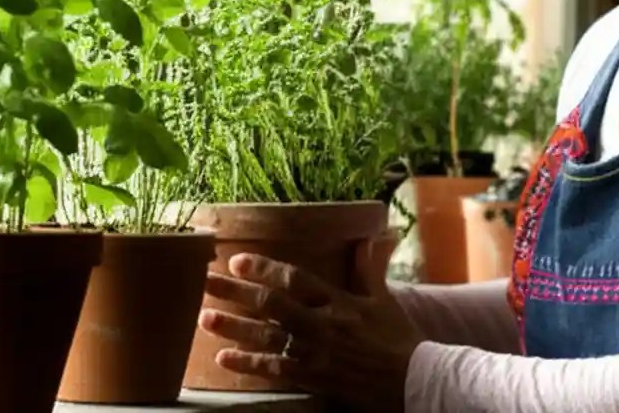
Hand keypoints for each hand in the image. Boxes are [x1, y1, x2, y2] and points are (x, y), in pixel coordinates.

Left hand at [198, 237, 423, 411]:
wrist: (414, 381)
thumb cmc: (398, 339)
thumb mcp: (384, 300)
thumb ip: (368, 269)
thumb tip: (372, 237)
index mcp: (339, 302)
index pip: (295, 279)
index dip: (264, 268)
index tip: (237, 260)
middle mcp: (323, 325)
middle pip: (271, 305)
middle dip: (236, 292)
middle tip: (205, 282)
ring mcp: (316, 354)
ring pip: (266, 337)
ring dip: (233, 327)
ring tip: (204, 317)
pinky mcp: (313, 379)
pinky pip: (274, 370)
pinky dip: (248, 364)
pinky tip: (223, 358)